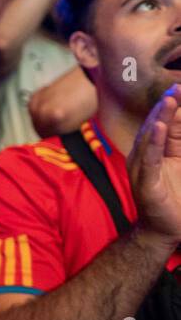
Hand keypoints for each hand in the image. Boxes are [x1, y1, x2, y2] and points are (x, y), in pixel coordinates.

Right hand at [127, 86, 180, 245]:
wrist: (167, 231)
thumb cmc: (178, 201)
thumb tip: (179, 125)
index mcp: (159, 151)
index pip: (167, 123)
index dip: (174, 106)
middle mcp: (147, 156)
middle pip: (157, 125)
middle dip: (168, 106)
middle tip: (178, 88)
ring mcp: (143, 168)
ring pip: (150, 137)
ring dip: (160, 117)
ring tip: (169, 100)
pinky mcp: (145, 182)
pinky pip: (149, 157)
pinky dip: (152, 141)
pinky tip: (157, 126)